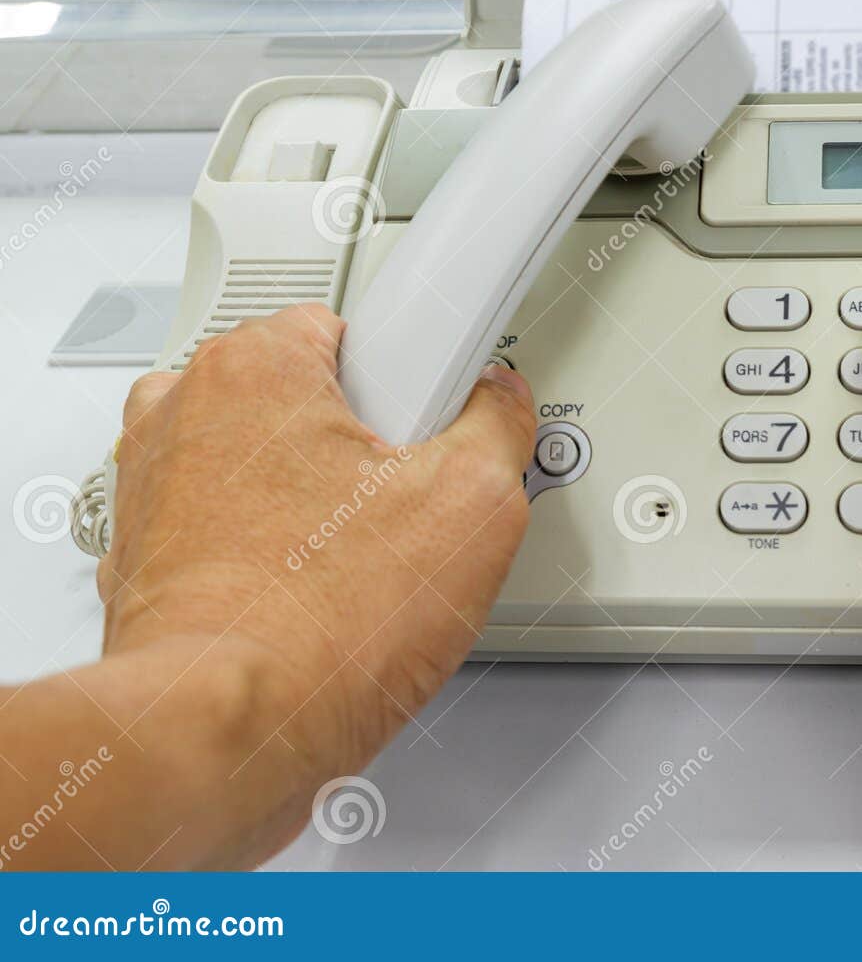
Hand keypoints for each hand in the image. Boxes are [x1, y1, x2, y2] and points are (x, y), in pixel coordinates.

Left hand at [93, 304, 536, 864]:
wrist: (226, 741)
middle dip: (372, 444)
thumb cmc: (315, 631)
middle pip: (318, 396)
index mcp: (254, 366)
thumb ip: (499, 424)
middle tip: (409, 505)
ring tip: (368, 559)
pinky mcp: (153, 557)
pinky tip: (325, 596)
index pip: (366, 326)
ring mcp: (161, 487)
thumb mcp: (476, 505)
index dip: (425, 379)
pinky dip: (280, 551)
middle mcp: (185, 412)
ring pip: (277, 463)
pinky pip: (240, 527)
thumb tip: (500, 406)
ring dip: (322, 498)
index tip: (445, 413)